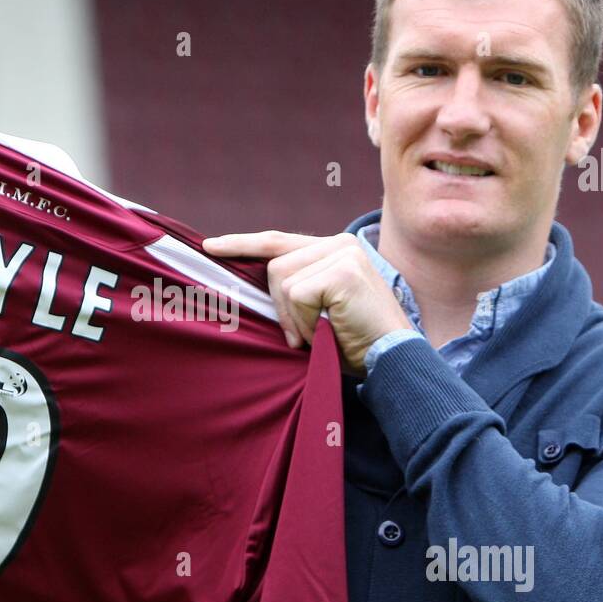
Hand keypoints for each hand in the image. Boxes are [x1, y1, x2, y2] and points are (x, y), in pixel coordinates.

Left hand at [202, 230, 413, 374]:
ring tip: (319, 331)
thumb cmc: (354, 341)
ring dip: (293, 316)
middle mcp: (340, 243)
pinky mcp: (343, 270)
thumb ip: (295, 288)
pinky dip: (304, 320)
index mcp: (335, 249)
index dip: (242, 244)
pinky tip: (327, 329)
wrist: (392, 360)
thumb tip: (248, 283)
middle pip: (275, 267)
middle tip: (302, 335)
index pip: (278, 241)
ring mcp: (343, 254)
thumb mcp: (320, 308)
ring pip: (282, 280)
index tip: (210, 246)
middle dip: (280, 307)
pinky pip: (297, 294)